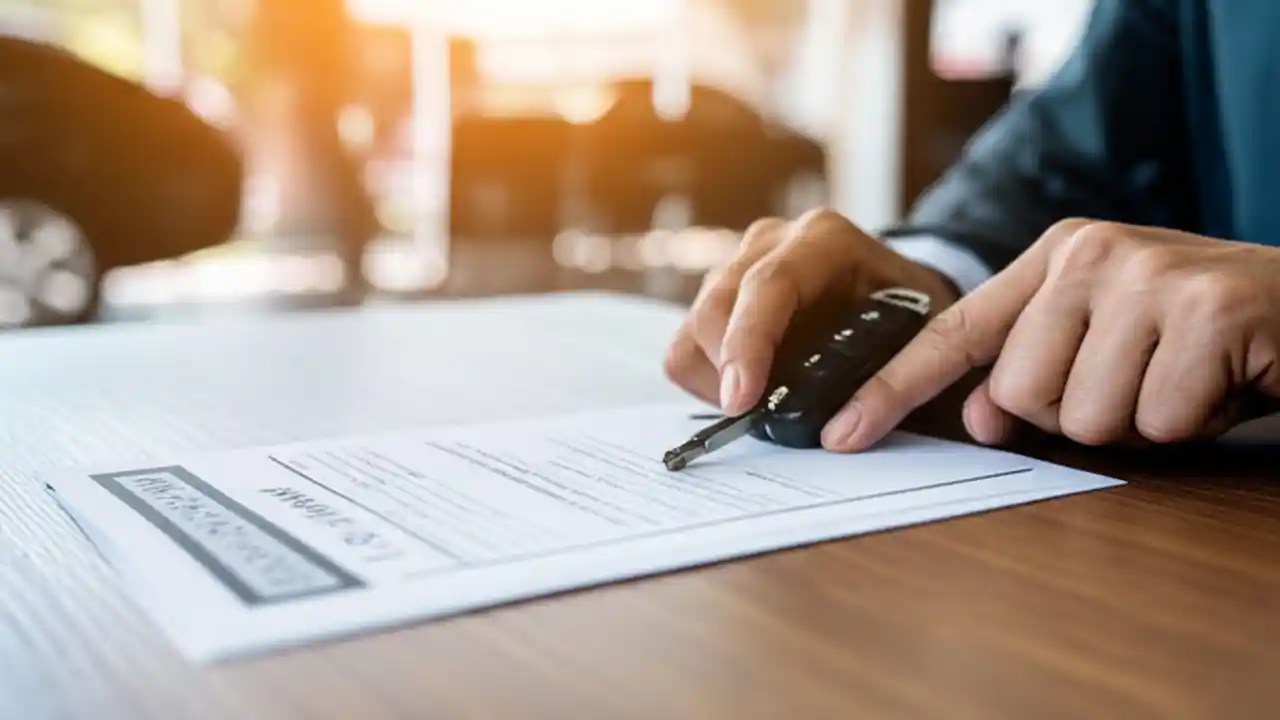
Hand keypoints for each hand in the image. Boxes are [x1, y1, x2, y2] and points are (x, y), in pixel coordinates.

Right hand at [664, 208, 961, 414]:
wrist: (893, 291)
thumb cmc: (905, 314)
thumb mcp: (912, 333)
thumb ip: (880, 368)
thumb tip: (842, 425)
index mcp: (824, 240)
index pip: (769, 286)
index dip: (748, 345)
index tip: (740, 401)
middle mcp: (771, 241)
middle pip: (716, 307)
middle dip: (723, 372)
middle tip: (747, 420)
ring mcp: (737, 264)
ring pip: (693, 329)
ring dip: (715, 379)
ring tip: (757, 405)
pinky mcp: (717, 295)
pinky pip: (687, 345)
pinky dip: (706, 380)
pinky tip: (747, 391)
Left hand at [829, 219, 1279, 451]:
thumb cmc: (1200, 332)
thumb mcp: (1107, 342)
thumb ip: (1034, 370)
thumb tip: (978, 417)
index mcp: (1054, 257)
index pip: (953, 333)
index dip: (892, 389)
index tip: (841, 435)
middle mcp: (1090, 254)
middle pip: (1020, 394)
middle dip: (1081, 413)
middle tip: (1143, 378)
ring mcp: (1148, 274)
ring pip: (1085, 417)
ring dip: (1141, 421)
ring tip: (1183, 377)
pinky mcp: (1207, 309)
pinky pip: (1158, 421)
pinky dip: (1193, 420)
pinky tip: (1221, 380)